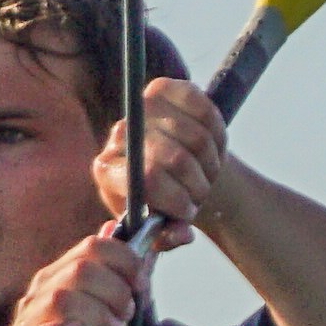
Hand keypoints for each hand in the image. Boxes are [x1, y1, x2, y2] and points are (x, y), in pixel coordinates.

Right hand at [1, 216, 151, 325]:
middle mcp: (40, 291)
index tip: (142, 284)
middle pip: (81, 270)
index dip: (124, 260)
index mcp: (60, 275)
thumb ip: (114, 278)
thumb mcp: (101, 311)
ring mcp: (27, 318)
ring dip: (98, 314)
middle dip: (115, 290)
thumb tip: (127, 239)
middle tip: (126, 313)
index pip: (91, 247)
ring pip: (63, 299)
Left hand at [104, 76, 230, 247]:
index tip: (188, 213)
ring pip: (197, 137)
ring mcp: (142, 107)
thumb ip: (169, 237)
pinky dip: (218, 136)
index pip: (147, 178)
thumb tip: (182, 234)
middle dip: (198, 185)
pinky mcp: (167, 88)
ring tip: (206, 177)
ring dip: (211, 165)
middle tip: (200, 195)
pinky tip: (212, 150)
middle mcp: (120, 133)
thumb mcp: (161, 229)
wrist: (173, 171)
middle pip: (175, 158)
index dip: (176, 199)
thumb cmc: (162, 205)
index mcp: (107, 170)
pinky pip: (206, 110)